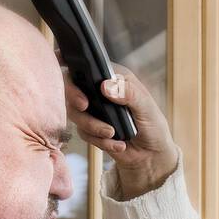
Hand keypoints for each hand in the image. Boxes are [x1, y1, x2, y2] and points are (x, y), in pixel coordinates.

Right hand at [62, 60, 178, 199]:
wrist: (151, 155)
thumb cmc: (153, 126)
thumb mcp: (147, 108)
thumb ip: (129, 94)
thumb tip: (106, 86)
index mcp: (115, 78)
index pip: (89, 65)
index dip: (73, 63)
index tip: (65, 63)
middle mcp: (101, 92)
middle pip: (73, 87)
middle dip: (74, 96)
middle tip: (84, 105)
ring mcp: (94, 111)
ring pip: (76, 113)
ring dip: (92, 125)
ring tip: (112, 133)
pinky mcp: (91, 130)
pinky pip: (84, 133)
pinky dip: (100, 141)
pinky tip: (119, 145)